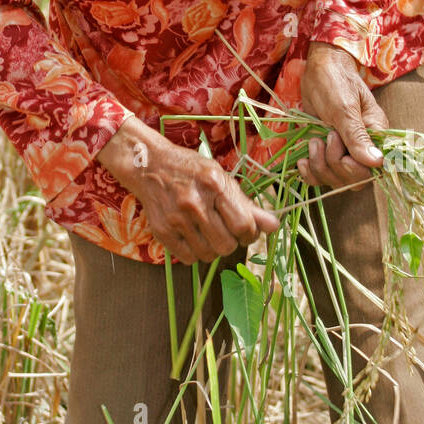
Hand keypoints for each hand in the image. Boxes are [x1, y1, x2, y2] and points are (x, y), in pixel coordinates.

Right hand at [97, 113, 280, 264]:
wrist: (150, 165)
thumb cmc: (190, 170)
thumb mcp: (221, 178)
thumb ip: (247, 204)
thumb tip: (274, 225)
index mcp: (214, 184)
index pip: (243, 225)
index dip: (250, 233)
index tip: (247, 230)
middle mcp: (195, 202)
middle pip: (227, 244)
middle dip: (232, 242)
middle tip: (227, 231)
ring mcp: (176, 218)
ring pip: (209, 254)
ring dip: (214, 248)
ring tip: (209, 233)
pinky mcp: (162, 231)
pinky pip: (189, 258)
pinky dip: (196, 253)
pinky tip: (194, 237)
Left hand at [297, 41, 387, 188]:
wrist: (318, 68)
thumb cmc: (335, 81)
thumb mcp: (344, 108)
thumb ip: (357, 136)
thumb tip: (378, 163)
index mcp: (376, 135)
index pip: (372, 170)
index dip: (355, 170)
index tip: (343, 155)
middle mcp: (362, 147)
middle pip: (353, 179)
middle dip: (334, 164)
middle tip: (326, 137)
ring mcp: (343, 150)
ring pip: (335, 179)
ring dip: (320, 166)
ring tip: (314, 141)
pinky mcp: (325, 151)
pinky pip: (320, 175)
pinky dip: (310, 173)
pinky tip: (302, 162)